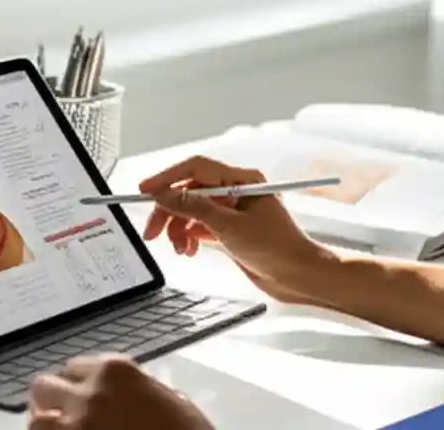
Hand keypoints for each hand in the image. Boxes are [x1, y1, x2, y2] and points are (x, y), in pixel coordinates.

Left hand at [27, 354, 212, 429]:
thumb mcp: (172, 400)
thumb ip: (141, 390)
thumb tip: (130, 395)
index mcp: (116, 371)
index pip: (76, 367)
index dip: (78, 383)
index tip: (84, 394)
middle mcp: (88, 393)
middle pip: (45, 386)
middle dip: (53, 399)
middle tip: (66, 413)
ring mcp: (73, 426)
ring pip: (36, 418)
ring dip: (46, 422)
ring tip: (60, 429)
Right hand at [139, 156, 336, 304]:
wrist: (298, 276)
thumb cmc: (277, 248)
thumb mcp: (229, 226)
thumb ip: (194, 208)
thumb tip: (165, 195)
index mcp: (243, 180)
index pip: (197, 168)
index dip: (168, 177)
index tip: (145, 190)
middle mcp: (237, 191)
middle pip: (190, 191)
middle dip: (169, 210)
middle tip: (152, 231)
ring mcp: (233, 211)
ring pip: (192, 211)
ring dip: (179, 228)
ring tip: (179, 248)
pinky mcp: (230, 230)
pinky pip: (200, 226)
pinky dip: (189, 237)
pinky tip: (188, 250)